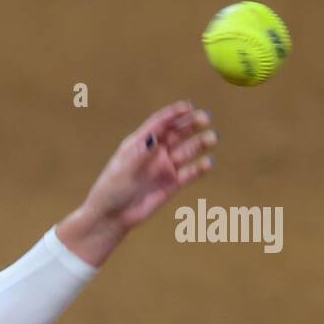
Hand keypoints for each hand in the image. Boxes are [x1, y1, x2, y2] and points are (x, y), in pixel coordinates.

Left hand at [57, 101, 217, 265]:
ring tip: (212, 138)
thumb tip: (156, 135)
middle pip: (177, 133)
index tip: (188, 106)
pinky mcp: (172, 184)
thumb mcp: (124, 170)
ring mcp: (165, 168)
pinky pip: (190, 173)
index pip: (159, 124)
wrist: (112, 218)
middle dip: (191, 124)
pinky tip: (208, 162)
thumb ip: (142, 154)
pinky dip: (200, 168)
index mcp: (139, 144)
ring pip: (187, 151)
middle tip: (205, 118)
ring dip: (200, 144)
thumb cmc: (111, 190)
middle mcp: (155, 153)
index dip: (173, 114)